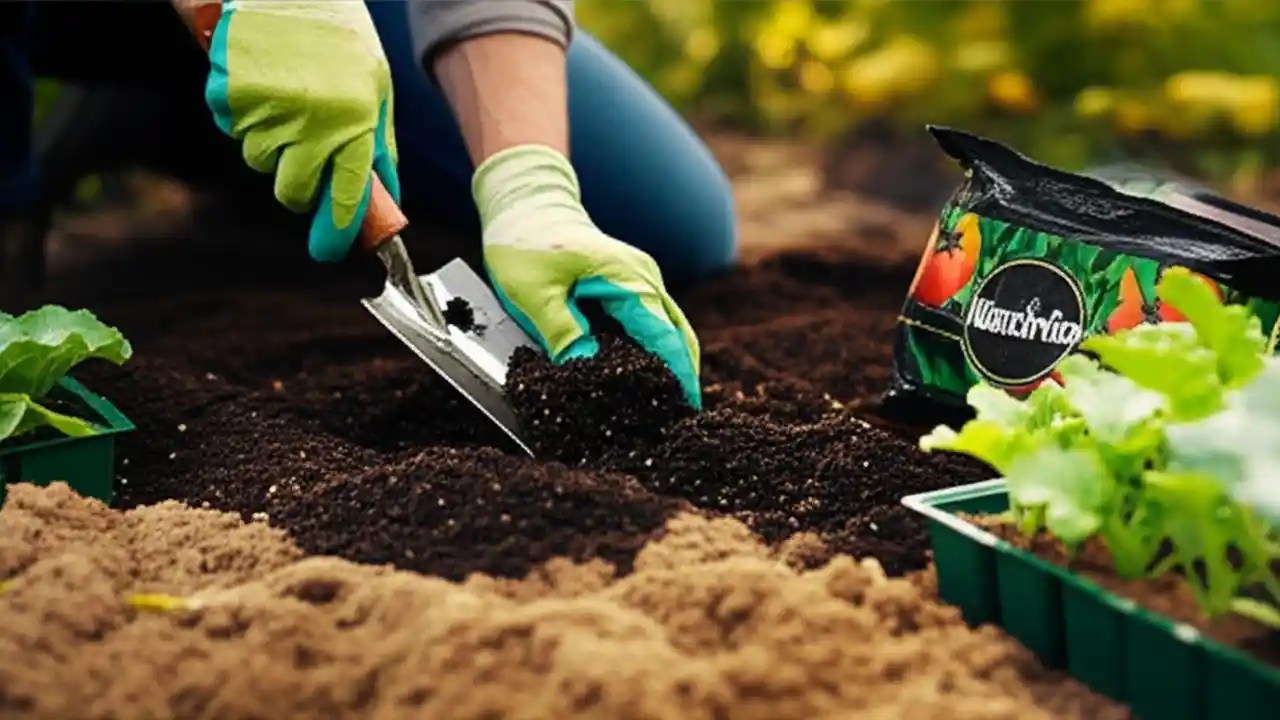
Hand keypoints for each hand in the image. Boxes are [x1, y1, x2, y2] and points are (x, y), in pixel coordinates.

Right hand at [203, 1, 397, 260]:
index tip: (329, 250)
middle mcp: (311, 122)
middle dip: (299, 184)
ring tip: (288, 99)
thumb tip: (388, 201)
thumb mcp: (375, 90)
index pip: (345, 198)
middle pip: (292, 192)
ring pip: (259, 161)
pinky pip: (232, 129)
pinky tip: (262, 84)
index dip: (335, 232)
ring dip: (270, 144)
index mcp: (354, 123)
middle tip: (306, 154)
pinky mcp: (229, 95)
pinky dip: (242, 116)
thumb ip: (379, 149)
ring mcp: (267, 110)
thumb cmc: (341, 39)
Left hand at [475, 145, 701, 409]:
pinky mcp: (627, 285)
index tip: (684, 409)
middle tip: (680, 419)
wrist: (525, 203)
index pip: (665, 337)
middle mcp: (644, 279)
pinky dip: (656, 349)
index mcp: (628, 280)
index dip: (677, 376)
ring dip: (672, 364)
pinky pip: (652, 321)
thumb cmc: (525, 243)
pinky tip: (645, 377)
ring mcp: (639, 280)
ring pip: (670, 329)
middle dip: (683, 377)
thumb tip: (583, 372)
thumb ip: (561, 333)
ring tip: (668, 406)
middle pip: (679, 336)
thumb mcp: (533, 293)